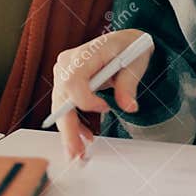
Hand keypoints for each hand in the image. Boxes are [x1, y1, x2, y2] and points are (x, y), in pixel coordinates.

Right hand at [51, 29, 152, 159]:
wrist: (125, 42)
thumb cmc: (130, 48)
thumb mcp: (135, 63)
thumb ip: (128, 85)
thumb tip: (129, 107)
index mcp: (85, 53)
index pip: (73, 81)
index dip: (85, 100)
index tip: (105, 108)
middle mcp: (68, 62)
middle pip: (61, 98)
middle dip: (68, 128)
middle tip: (76, 153)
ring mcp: (63, 72)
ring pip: (60, 106)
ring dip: (69, 130)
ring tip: (79, 152)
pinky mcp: (65, 82)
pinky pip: (65, 105)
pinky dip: (73, 122)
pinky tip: (84, 136)